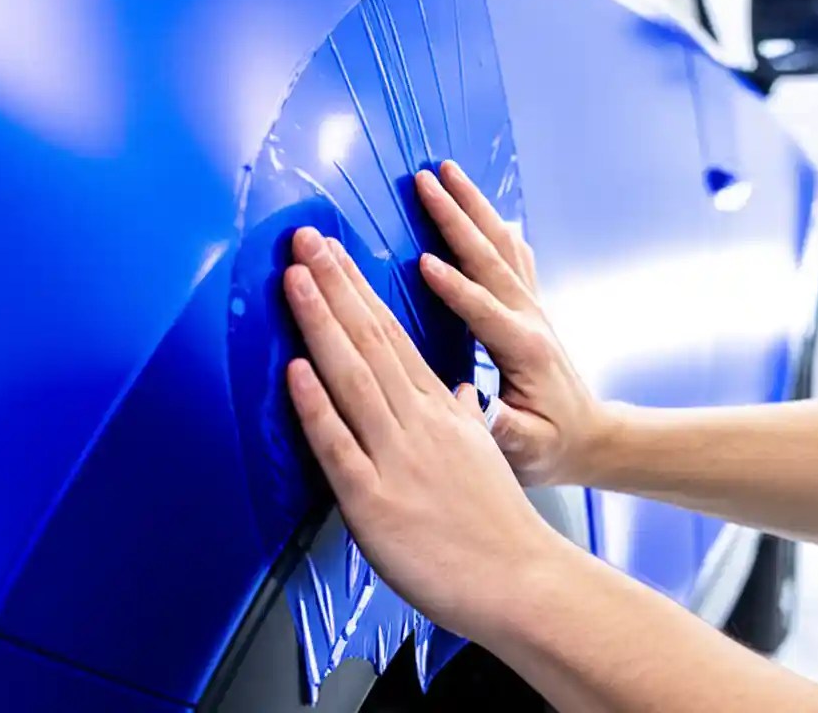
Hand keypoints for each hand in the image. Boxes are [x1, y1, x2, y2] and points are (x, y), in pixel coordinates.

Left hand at [282, 226, 562, 636]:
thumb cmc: (496, 524)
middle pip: (370, 339)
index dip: (357, 289)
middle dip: (334, 283)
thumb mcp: (484, 452)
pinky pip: (338, 444)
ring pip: (353, 376)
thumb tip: (458, 388)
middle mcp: (418, 421)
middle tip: (305, 236)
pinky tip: (295, 367)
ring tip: (296, 276)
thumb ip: (463, 415)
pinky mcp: (374, 501)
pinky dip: (315, 404)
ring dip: (322, 322)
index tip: (333, 252)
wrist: (522, 581)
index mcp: (440, 408)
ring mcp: (396, 457)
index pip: (392, 333)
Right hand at [415, 161, 605, 486]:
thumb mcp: (527, 448)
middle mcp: (529, 320)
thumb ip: (502, 428)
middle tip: (423, 182)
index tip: (421, 262)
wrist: (591, 439)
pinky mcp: (529, 309)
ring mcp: (531, 309)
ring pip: (499, 245)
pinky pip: (511, 256)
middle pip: (489, 259)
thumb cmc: (552, 448)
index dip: (454, 288)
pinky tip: (485, 208)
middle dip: (455, 217)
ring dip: (471, 206)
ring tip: (445, 170)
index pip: (483, 311)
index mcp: (522, 351)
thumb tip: (475, 410)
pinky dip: (494, 226)